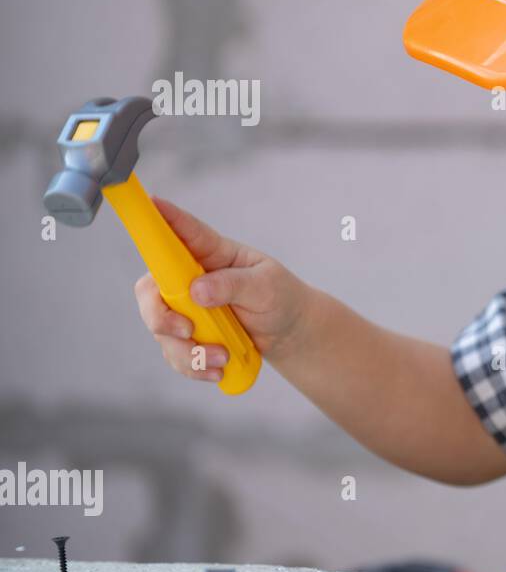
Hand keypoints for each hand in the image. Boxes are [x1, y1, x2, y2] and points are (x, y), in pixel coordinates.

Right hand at [133, 196, 315, 382]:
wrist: (290, 332)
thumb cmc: (281, 297)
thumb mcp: (266, 287)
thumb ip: (233, 285)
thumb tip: (196, 290)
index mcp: (211, 253)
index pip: (183, 231)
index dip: (163, 217)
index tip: (150, 202)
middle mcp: (189, 277)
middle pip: (150, 290)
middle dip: (160, 316)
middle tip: (187, 330)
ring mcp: (185, 307)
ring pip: (159, 329)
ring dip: (188, 350)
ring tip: (223, 357)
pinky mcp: (188, 335)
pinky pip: (174, 353)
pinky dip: (193, 365)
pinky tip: (218, 370)